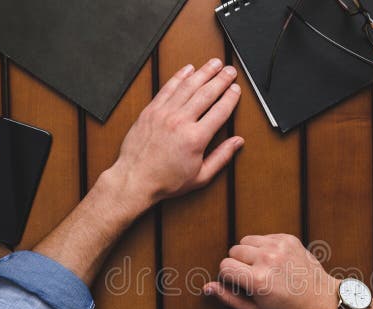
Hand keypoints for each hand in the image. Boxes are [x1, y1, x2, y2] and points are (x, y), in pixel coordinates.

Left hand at [98, 58, 243, 209]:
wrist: (135, 179)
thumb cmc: (166, 181)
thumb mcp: (200, 176)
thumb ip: (221, 157)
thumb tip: (237, 142)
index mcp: (195, 139)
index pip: (220, 111)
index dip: (231, 97)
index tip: (236, 89)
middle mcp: (180, 122)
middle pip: (206, 93)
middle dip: (221, 79)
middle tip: (230, 70)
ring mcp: (164, 114)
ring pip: (188, 86)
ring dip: (203, 72)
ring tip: (214, 64)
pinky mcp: (150, 110)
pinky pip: (167, 88)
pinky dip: (179, 76)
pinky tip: (188, 69)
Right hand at [203, 234, 339, 308]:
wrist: (320, 297)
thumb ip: (229, 298)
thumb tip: (207, 287)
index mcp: (258, 279)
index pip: (224, 266)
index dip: (227, 276)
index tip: (238, 283)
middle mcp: (268, 259)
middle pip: (233, 251)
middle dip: (237, 264)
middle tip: (251, 277)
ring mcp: (279, 246)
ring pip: (246, 240)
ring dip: (249, 253)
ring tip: (262, 267)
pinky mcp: (287, 238)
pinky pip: (262, 237)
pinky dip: (263, 247)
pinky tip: (274, 261)